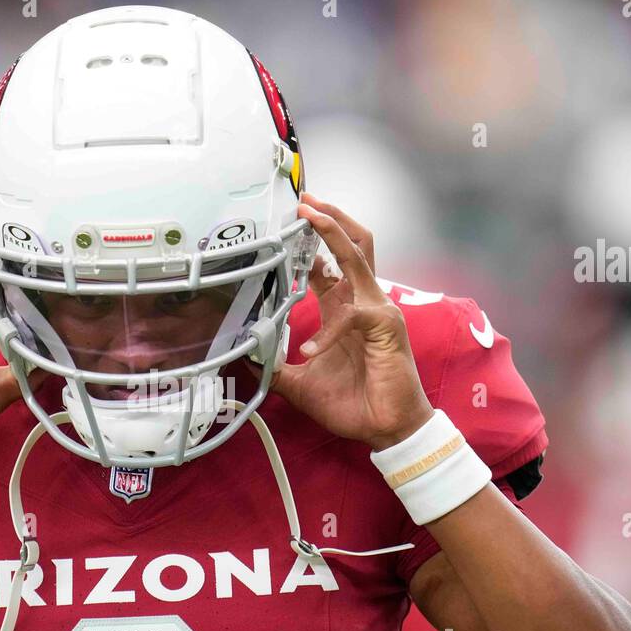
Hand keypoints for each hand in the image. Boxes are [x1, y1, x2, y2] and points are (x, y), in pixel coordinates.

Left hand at [269, 193, 433, 449]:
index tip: (286, 226)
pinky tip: (312, 349)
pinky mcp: (385, 325)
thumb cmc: (353, 405)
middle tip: (303, 200)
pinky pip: (353, 312)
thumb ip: (275, 368)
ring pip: (358, 254)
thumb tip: (244, 359)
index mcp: (343, 311)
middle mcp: (361, 302)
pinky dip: (329, 328)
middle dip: (328, 216)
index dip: (309, 243)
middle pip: (352, 243)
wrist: (386, 430)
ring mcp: (377, 309)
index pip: (328, 264)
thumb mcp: (300, 385)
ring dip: (333, 230)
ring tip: (310, 213)